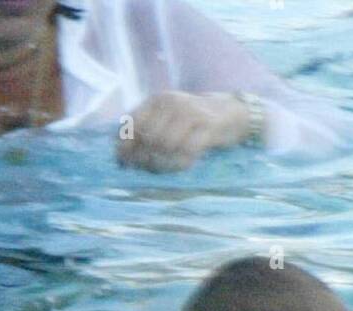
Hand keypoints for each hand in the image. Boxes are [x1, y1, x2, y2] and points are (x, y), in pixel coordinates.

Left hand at [116, 92, 251, 172]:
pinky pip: (188, 150)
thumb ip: (148, 130)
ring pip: (167, 144)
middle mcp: (172, 103)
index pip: (133, 122)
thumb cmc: (194, 120)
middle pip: (149, 136)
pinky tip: (182, 165)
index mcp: (158, 100)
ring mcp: (191, 113)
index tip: (124, 163)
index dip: (125, 144)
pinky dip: (182, 162)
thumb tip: (122, 155)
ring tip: (165, 168)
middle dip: (145, 158)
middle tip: (147, 169)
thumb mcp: (168, 117)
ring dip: (164, 162)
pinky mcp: (208, 127)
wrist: (230, 112)